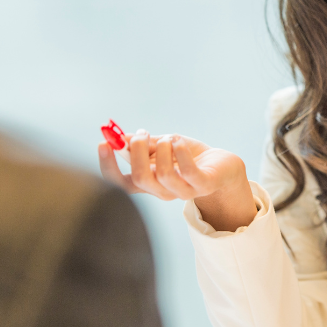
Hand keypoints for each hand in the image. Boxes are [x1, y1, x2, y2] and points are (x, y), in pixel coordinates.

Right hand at [97, 130, 255, 231]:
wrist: (222, 166)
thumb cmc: (189, 156)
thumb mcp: (163, 147)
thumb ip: (143, 145)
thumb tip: (119, 137)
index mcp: (148, 183)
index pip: (119, 183)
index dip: (108, 165)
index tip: (103, 142)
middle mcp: (162, 191)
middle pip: (139, 179)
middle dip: (137, 152)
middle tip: (142, 134)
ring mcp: (183, 191)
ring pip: (163, 175)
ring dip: (163, 148)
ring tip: (170, 138)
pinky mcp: (204, 184)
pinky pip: (188, 171)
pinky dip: (180, 151)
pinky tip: (179, 141)